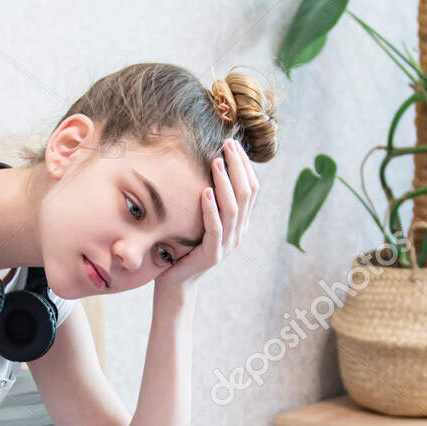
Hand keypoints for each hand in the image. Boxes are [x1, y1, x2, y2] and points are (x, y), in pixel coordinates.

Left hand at [153, 136, 258, 294]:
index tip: (232, 143)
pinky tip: (205, 192)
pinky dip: (211, 209)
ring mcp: (227, 245)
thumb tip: (207, 163)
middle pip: (247, 194)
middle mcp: (238, 232)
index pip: (251, 188)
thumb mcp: (199, 217)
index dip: (244, 165)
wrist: (175, 282)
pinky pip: (215, 229)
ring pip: (233, 209)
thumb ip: (208, 198)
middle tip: (227, 144)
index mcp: (239, 222)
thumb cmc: (183, 245)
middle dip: (238, 167)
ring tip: (216, 162)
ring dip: (225, 183)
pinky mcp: (212, 255)